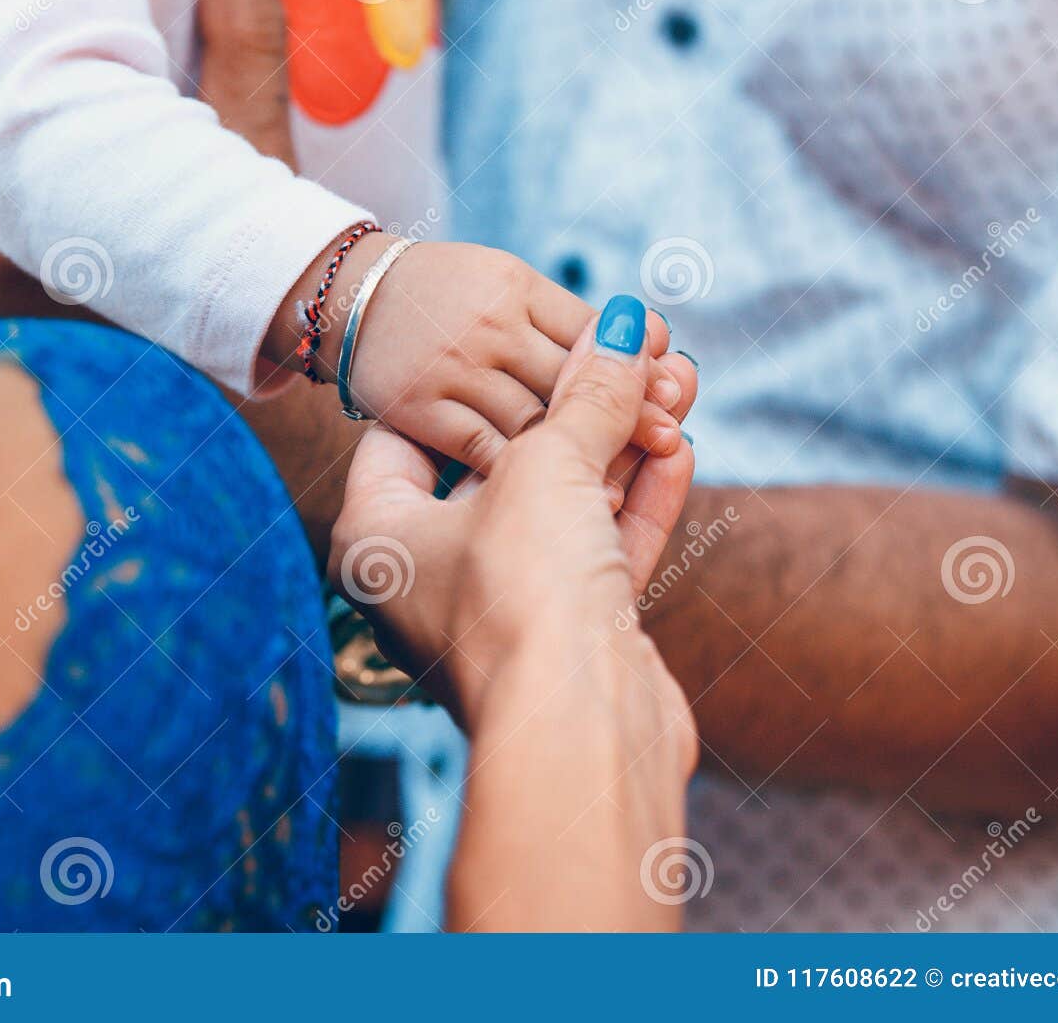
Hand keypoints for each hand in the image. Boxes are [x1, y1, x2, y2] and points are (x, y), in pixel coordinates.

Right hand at [266, 231, 692, 472]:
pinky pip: (483, 449)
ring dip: (585, 451)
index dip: (636, 358)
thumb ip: (568, 322)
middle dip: (626, 404)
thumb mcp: (507, 288)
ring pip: (535, 418)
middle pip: (571, 373)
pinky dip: (526, 475)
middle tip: (669, 430)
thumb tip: (650, 340)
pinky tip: (558, 494)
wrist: (345, 296)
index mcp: (514, 286)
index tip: (674, 381)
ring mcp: (451, 367)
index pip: (589, 327)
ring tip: (628, 474)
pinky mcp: (418, 409)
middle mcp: (486, 324)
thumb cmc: (445, 297)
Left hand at [330, 293, 698, 733]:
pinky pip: (600, 551)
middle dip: (578, 407)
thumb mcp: (550, 466)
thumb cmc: (523, 594)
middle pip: (505, 463)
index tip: (528, 338)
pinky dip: (639, 502)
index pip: (413, 428)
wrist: (580, 730)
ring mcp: (502, 609)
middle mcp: (430, 576)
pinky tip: (678, 451)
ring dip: (623, 447)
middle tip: (635, 357)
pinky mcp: (567, 637)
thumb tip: (621, 328)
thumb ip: (587, 394)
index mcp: (379, 536)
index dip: (476, 377)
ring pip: (565, 506)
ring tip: (676, 388)